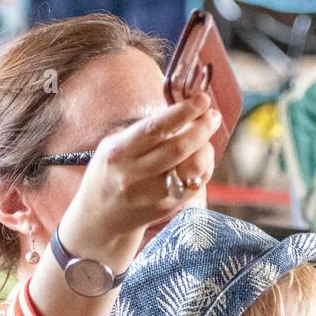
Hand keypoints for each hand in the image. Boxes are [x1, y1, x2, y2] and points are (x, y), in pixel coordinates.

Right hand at [56, 90, 218, 254]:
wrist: (102, 216)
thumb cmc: (113, 171)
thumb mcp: (116, 145)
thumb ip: (147, 130)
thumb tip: (186, 110)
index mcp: (119, 152)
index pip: (155, 129)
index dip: (183, 113)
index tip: (202, 100)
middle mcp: (134, 175)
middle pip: (178, 149)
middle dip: (202, 128)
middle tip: (213, 115)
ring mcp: (152, 194)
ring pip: (191, 168)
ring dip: (206, 148)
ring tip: (206, 136)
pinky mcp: (167, 207)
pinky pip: (195, 183)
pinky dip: (204, 167)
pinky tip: (202, 156)